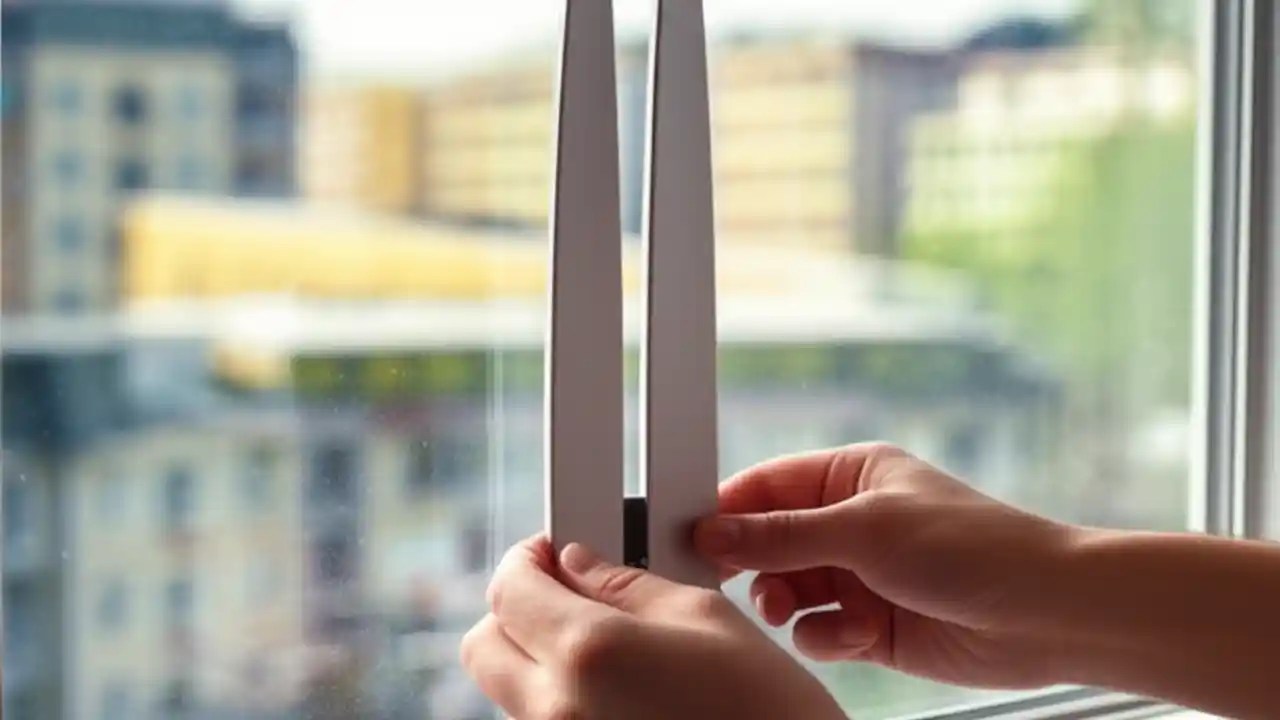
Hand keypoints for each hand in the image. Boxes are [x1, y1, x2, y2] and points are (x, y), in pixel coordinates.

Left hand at [462, 535, 845, 719]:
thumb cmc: (768, 711)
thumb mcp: (707, 619)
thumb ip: (628, 584)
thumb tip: (579, 563)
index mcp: (588, 653)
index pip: (508, 589)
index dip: (526, 558)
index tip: (550, 549)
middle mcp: (557, 712)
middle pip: (484, 645)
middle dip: (516, 609)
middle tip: (565, 592)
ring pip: (509, 689)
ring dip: (536, 656)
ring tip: (604, 645)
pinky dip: (560, 698)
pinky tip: (616, 688)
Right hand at [694, 443, 1081, 688]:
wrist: (1046, 615)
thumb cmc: (973, 547)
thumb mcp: (865, 530)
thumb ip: (782, 534)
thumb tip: (714, 529)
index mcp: (851, 476)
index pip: (768, 486)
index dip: (728, 510)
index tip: (692, 536)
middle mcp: (851, 524)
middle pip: (769, 543)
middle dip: (757, 567)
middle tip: (740, 584)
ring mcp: (860, 576)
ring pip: (788, 593)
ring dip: (789, 606)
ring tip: (798, 611)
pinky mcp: (872, 626)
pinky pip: (819, 632)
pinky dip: (827, 638)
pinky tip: (858, 635)